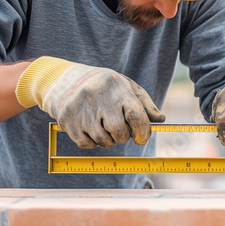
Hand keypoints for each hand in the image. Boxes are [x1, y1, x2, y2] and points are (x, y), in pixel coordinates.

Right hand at [16, 57, 164, 147]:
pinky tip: (90, 128)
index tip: (142, 137)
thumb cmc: (104, 85)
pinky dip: (93, 142)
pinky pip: (88, 145)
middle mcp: (98, 98)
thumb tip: (160, 119)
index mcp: (116, 88)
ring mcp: (81, 111)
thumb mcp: (126, 86)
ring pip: (104, 142)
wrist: (64, 80)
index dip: (143, 131)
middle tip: (120, 129)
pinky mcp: (67, 123)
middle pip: (120, 133)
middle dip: (124, 136)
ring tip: (104, 126)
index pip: (135, 116)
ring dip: (109, 140)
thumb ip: (144, 104)